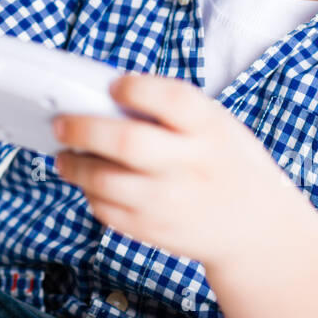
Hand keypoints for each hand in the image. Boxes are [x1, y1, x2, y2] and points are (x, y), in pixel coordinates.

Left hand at [51, 72, 281, 267]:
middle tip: (61, 123)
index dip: (136, 89)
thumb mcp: (216, 126)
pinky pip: (108, 212)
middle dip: (84, 130)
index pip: (171, 100)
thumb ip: (172, 112)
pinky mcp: (157, 230)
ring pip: (107, 183)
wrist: (256, 228)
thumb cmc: (224, 161)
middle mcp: (194, 165)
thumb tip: (105, 99)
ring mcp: (174, 202)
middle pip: (128, 143)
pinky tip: (89, 183)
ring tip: (64, 157)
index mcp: (210, 128)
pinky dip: (91, 195)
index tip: (114, 86)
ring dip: (76, 167)